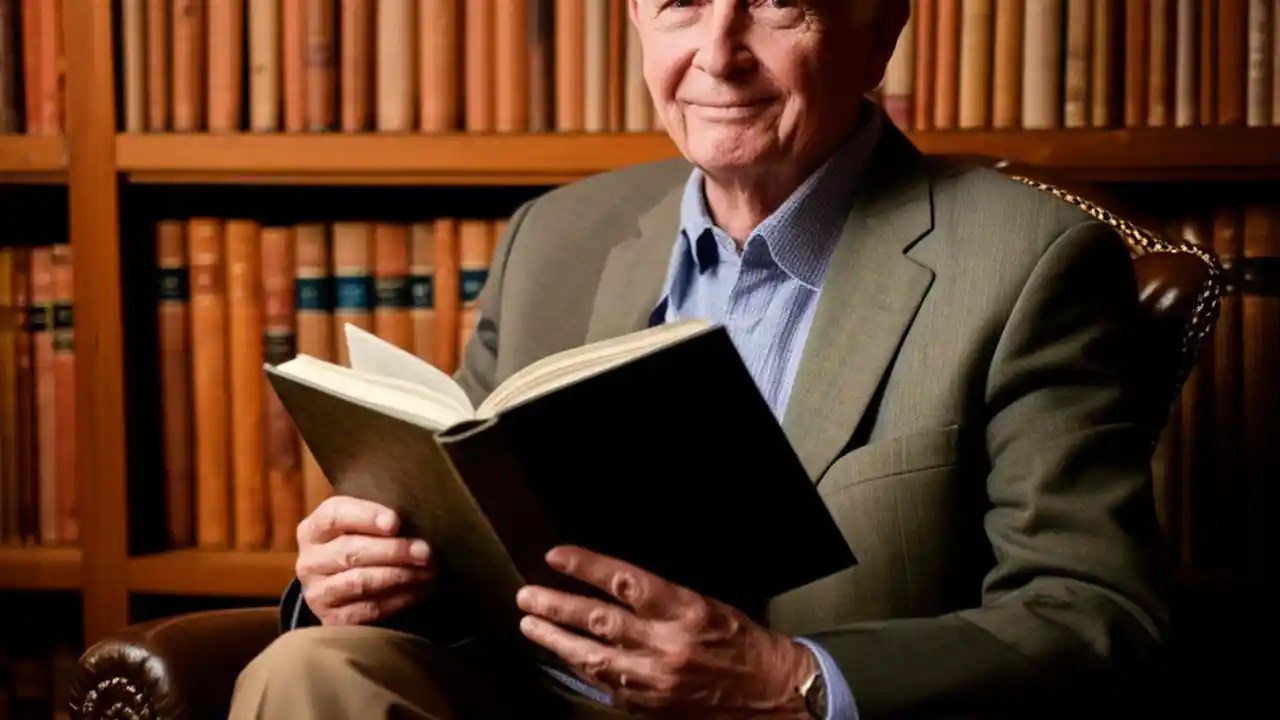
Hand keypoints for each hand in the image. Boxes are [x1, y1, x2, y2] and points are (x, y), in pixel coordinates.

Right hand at [296, 496, 433, 625]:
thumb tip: (413, 520)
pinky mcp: (333, 619)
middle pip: (350, 551)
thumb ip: (379, 519)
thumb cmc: (361, 545)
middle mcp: (309, 562)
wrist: (344, 589)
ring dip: (400, 575)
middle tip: (425, 551)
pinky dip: (400, 598)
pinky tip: (420, 589)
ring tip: (428, 570)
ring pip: (360, 581)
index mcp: (313, 530)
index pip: (334, 516)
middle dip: (393, 550)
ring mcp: (318, 593)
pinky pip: (370, 608)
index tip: (395, 522)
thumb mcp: (361, 526)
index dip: (366, 517)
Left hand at [516, 546, 815, 717]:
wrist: (772, 695)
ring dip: (556, 639)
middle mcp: (666, 644)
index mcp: (686, 610)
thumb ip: (662, 599)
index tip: (555, 556)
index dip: (585, 566)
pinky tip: (561, 654)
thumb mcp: (708, 606)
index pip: (624, 582)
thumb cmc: (743, 643)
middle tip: (526, 595)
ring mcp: (654, 679)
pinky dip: (579, 667)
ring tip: (529, 624)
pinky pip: (604, 684)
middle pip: (598, 620)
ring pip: (592, 656)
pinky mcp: (649, 705)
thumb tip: (614, 585)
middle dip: (557, 606)